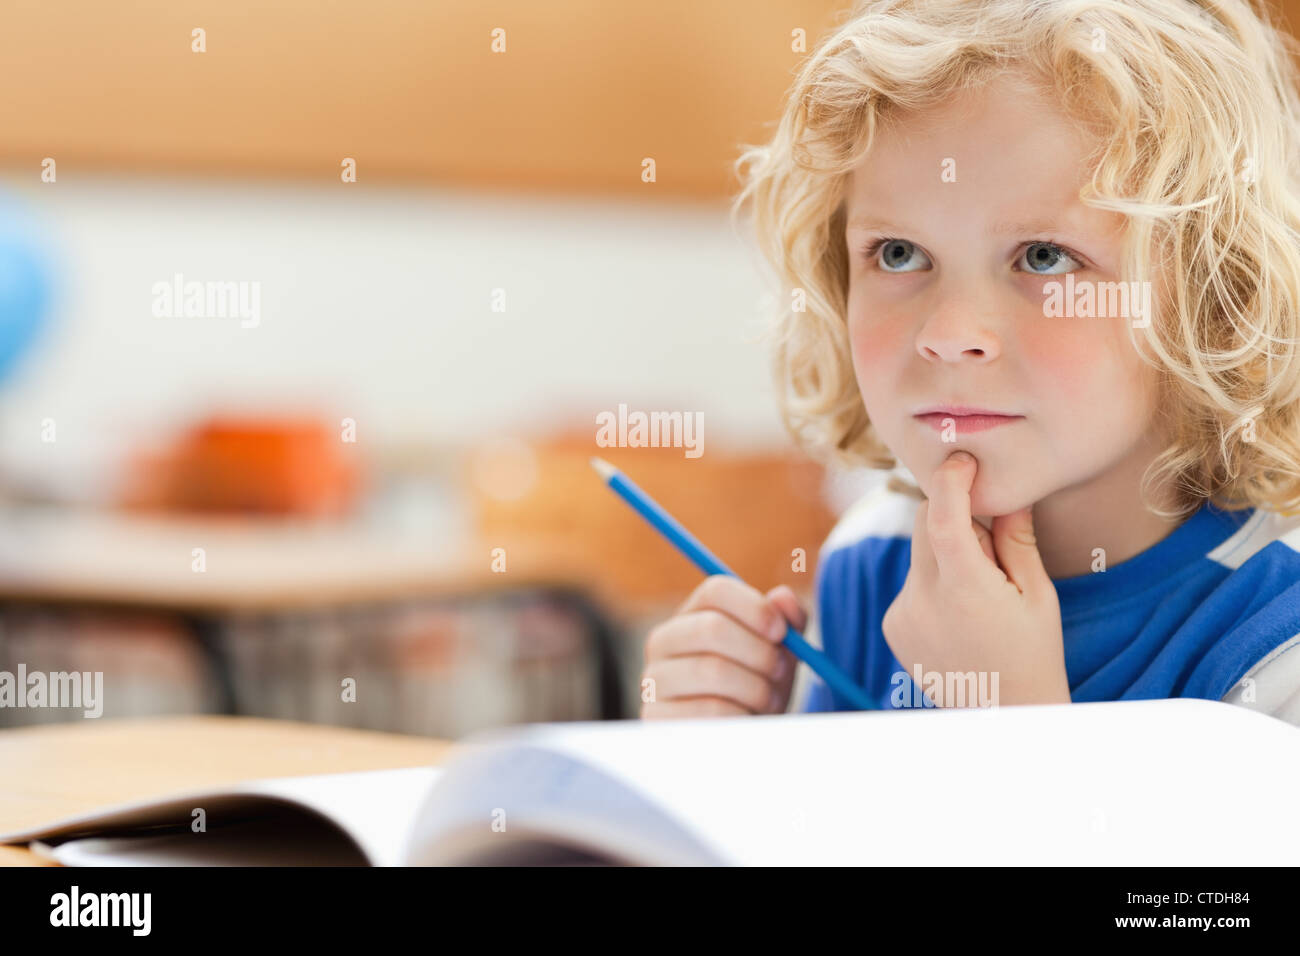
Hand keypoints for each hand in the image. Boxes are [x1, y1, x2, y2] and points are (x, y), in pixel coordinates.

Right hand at [639, 577, 803, 717]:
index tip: (781, 632)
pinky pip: (709, 710)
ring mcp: (654, 678)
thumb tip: (783, 598)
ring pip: (713, 670)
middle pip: (712, 627)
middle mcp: (664, 641)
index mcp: (692, 615)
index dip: (755, 607)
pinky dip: (741, 716)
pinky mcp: (656, 716)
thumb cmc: (757, 687)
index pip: (716, 591)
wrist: (734, 738)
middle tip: (781, 672)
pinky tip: (746, 720)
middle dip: (759, 652)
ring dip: (756, 688)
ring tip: (768, 701)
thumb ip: (786, 622)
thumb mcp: (777, 653)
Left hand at [880, 450, 1069, 706]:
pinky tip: (961, 618)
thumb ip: (1015, 539)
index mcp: (965, 590)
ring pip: (920, 556)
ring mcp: (901, 614)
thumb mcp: (1037, 595)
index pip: (944, 517)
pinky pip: (912, 583)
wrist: (1003, 716)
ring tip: (982, 598)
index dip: (951, 481)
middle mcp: (922, 600)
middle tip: (993, 544)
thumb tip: (1005, 490)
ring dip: (947, 556)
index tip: (961, 459)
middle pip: (927, 527)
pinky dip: (934, 583)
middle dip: (957, 519)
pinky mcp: (891, 625)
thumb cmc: (1033, 654)